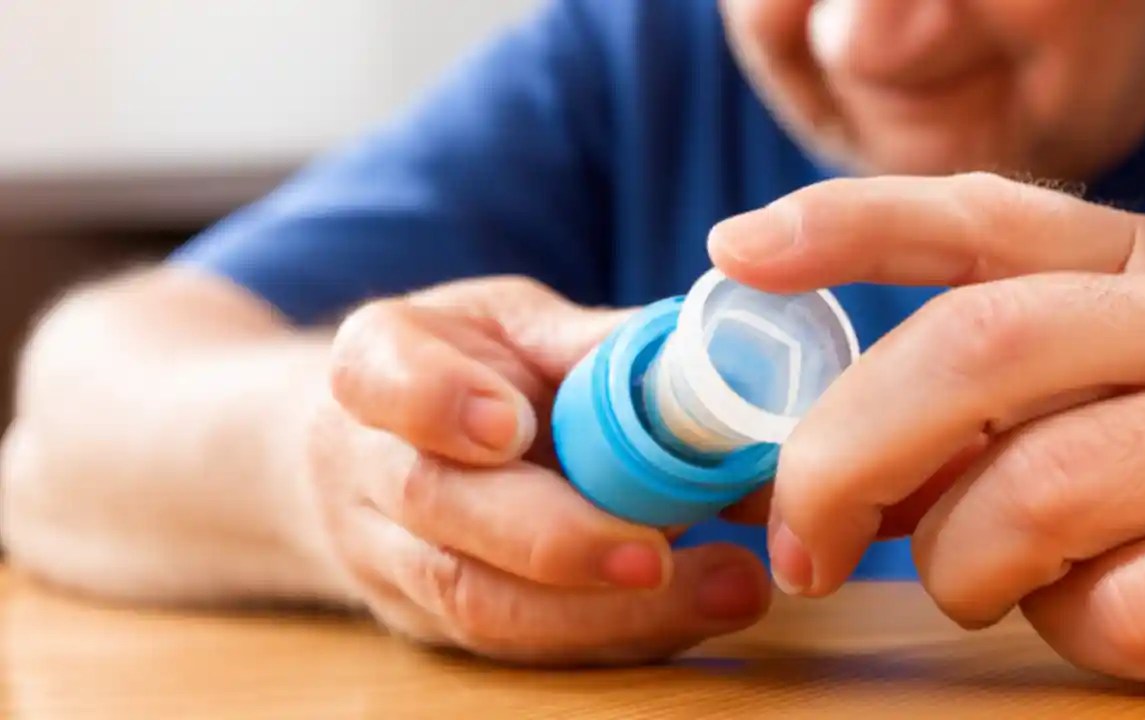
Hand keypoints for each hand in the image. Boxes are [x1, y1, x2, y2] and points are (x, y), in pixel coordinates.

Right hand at [305, 277, 769, 664]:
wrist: (381, 449)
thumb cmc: (466, 368)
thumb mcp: (518, 324)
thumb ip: (591, 343)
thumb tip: (711, 367)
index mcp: (378, 362)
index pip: (380, 376)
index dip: (438, 401)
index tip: (509, 424)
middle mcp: (365, 464)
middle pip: (437, 506)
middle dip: (552, 538)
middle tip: (653, 553)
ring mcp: (388, 555)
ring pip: (477, 598)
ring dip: (605, 611)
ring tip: (723, 590)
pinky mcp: (434, 621)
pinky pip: (520, 646)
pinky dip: (615, 635)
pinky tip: (695, 612)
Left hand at [709, 172, 1144, 680]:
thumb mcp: (1099, 390)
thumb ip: (971, 409)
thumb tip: (819, 483)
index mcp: (1136, 264)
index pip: (974, 217)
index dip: (845, 224)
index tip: (734, 252)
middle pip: (972, 351)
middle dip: (844, 455)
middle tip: (801, 546)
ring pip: (1030, 492)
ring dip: (965, 565)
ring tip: (991, 580)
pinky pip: (1118, 608)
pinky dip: (1072, 633)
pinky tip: (1108, 610)